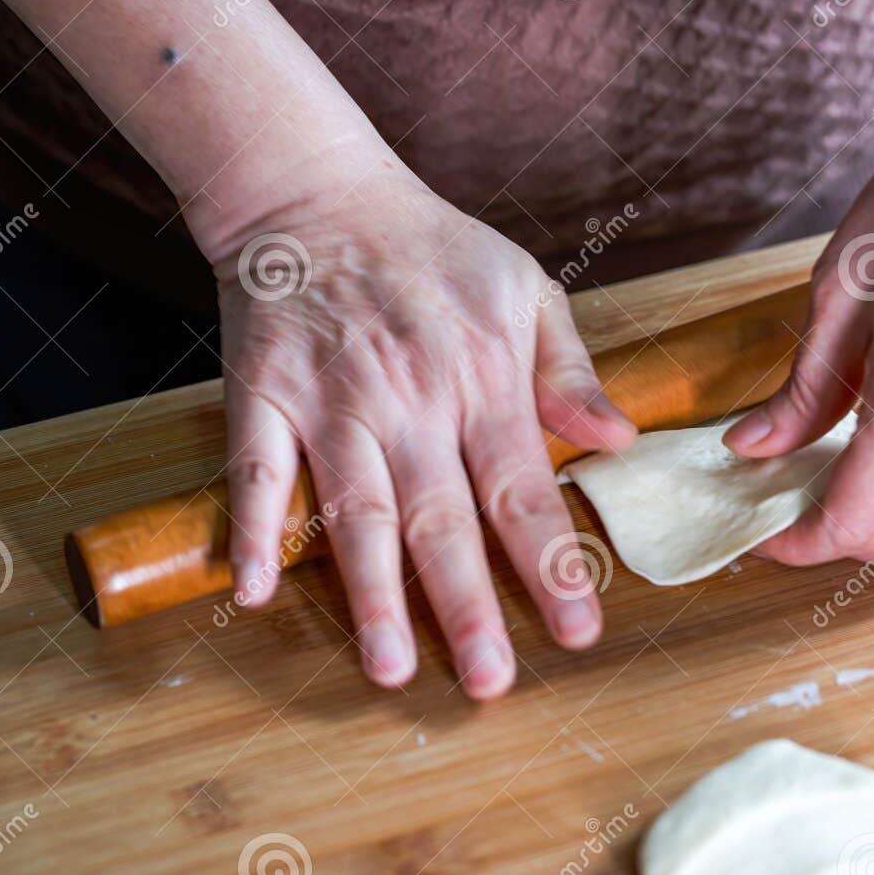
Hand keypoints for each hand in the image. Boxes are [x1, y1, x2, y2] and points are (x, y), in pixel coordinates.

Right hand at [198, 145, 633, 696]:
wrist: (315, 190)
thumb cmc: (434, 247)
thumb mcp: (526, 290)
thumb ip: (571, 373)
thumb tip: (618, 442)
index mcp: (482, 381)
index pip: (524, 493)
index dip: (551, 567)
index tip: (579, 635)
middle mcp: (410, 401)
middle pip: (443, 520)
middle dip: (469, 606)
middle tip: (491, 684)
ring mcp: (331, 401)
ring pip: (356, 511)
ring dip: (372, 594)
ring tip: (390, 667)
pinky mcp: (262, 395)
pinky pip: (257, 472)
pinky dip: (256, 530)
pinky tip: (255, 592)